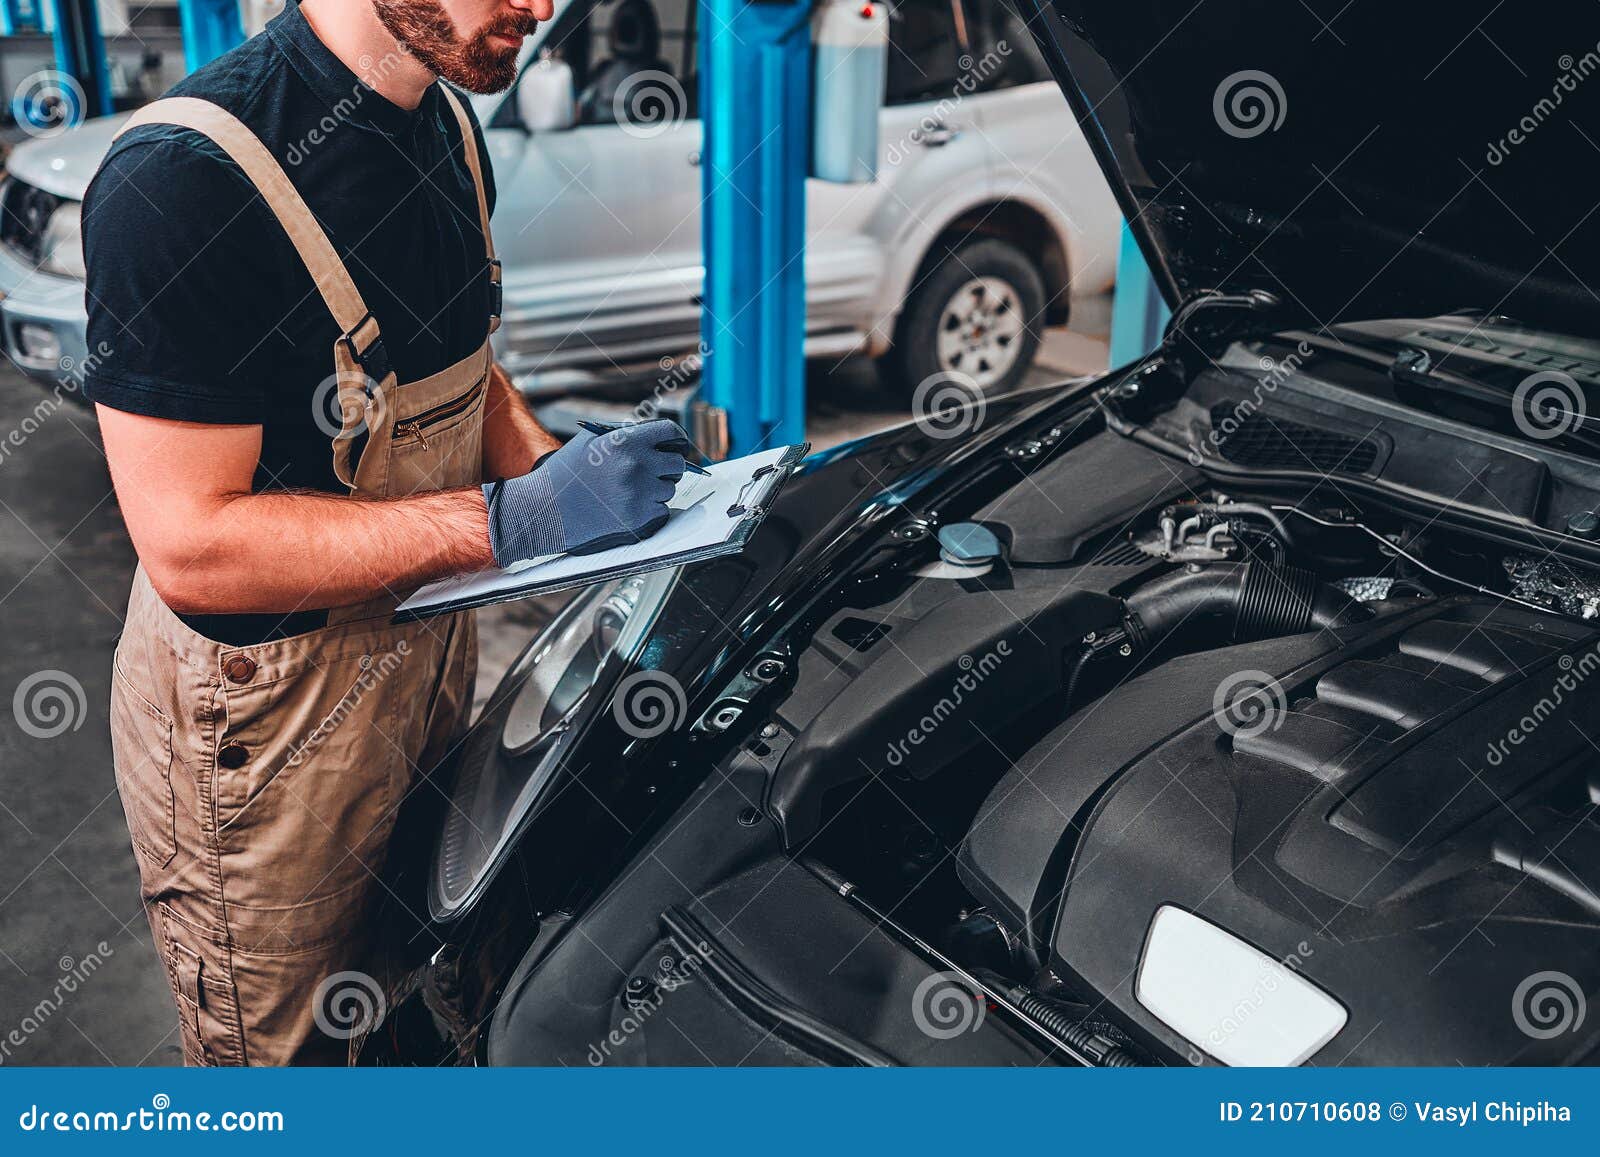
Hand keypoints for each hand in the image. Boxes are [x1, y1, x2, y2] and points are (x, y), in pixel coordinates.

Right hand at [482, 420, 689, 563]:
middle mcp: (637, 466)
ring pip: (668, 491)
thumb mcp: (591, 442)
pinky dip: (650, 512)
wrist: (543, 509)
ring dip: (656, 491)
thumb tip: (658, 440)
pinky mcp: (637, 520)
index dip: (676, 439)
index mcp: (625, 442)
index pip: (670, 433)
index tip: (677, 446)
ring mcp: (638, 495)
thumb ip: (626, 437)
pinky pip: (660, 512)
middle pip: (677, 465)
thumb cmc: (565, 474)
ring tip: (627, 492)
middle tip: (653, 472)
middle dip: (668, 468)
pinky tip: (626, 508)